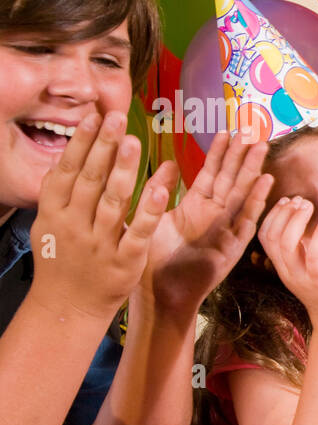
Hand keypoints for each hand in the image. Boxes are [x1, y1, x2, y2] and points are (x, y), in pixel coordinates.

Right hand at [28, 112, 171, 321]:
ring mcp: (101, 244)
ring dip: (124, 170)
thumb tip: (72, 153)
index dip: (81, 143)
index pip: (68, 171)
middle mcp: (75, 225)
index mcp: (54, 213)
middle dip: (103, 147)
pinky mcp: (125, 261)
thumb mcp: (50, 224)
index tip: (94, 117)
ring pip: (114, 201)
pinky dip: (149, 211)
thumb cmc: (63, 261)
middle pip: (91, 180)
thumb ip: (61, 192)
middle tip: (117, 118)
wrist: (68, 307)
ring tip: (134, 141)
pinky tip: (160, 190)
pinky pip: (139, 232)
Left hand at [144, 131, 271, 312]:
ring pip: (241, 192)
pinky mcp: (232, 246)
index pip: (210, 173)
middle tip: (253, 128)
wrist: (160, 295)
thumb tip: (166, 163)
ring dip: (252, 169)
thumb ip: (157, 191)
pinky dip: (256, 199)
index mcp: (195, 207)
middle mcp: (213, 215)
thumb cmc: (152, 262)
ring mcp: (225, 229)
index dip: (219, 152)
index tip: (227, 131)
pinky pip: (247, 218)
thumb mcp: (150, 218)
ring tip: (261, 145)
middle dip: (241, 153)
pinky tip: (266, 180)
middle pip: (231, 178)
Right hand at [257, 196, 317, 328]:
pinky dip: (317, 236)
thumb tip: (303, 223)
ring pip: (287, 243)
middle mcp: (287, 272)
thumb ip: (302, 249)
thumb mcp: (308, 268)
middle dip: (284, 213)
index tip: (287, 201)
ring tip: (308, 206)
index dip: (273, 215)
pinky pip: (313, 256)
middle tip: (300, 200)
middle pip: (273, 236)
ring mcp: (302, 277)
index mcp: (282, 267)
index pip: (265, 236)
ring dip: (297, 220)